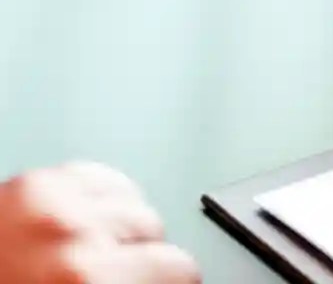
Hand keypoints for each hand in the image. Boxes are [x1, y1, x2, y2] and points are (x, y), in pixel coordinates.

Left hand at [0, 162, 198, 282]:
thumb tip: (168, 281)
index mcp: (89, 280)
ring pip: (132, 201)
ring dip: (118, 229)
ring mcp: (52, 201)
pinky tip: (82, 227)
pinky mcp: (33, 182)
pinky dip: (98, 201)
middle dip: (139, 261)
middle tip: (111, 280)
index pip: (180, 268)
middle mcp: (74, 235)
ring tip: (92, 258)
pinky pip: (100, 177)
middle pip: (156, 232)